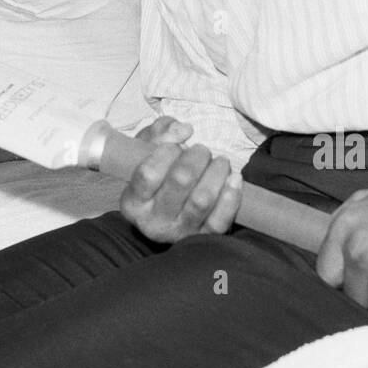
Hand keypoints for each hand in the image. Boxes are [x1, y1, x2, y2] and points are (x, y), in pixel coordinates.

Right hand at [118, 116, 240, 243]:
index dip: (165, 153)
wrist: (167, 211)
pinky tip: (234, 178)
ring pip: (202, 200)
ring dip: (216, 172)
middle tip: (201, 150)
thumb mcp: (146, 150)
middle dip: (196, 157)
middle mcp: (153, 222)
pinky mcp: (203, 237)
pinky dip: (231, 196)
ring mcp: (179, 232)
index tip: (174, 146)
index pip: (148, 174)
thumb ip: (160, 133)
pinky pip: (221, 220)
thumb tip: (184, 130)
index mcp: (133, 202)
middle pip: (180, 182)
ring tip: (220, 161)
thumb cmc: (156, 173)